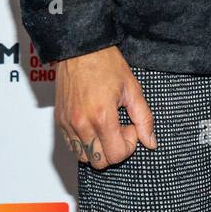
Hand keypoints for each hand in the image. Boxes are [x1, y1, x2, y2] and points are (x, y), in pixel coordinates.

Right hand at [56, 46, 156, 169]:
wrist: (80, 49)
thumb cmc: (106, 64)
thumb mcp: (132, 89)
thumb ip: (144, 119)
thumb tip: (151, 143)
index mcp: (101, 116)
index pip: (116, 155)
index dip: (128, 145)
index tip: (130, 126)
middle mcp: (81, 124)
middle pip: (99, 162)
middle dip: (114, 149)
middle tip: (119, 127)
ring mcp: (68, 124)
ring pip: (84, 157)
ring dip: (98, 148)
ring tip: (106, 125)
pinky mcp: (59, 121)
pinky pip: (72, 146)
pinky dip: (84, 143)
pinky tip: (93, 124)